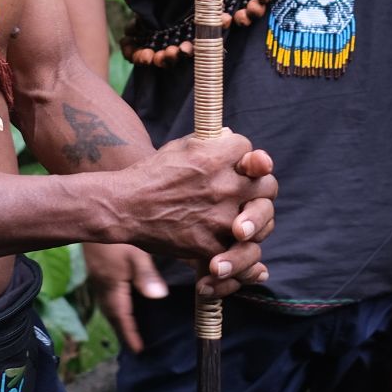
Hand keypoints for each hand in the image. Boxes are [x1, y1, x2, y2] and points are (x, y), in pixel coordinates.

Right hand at [86, 242, 168, 353]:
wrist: (88, 218)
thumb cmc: (114, 235)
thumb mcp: (134, 253)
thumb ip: (146, 275)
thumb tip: (159, 297)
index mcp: (112, 286)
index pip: (121, 316)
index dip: (129, 333)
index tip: (138, 350)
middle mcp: (102, 285)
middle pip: (112, 314)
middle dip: (122, 329)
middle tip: (133, 344)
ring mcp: (97, 276)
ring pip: (107, 304)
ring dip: (117, 318)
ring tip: (126, 327)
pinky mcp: (96, 268)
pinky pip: (105, 295)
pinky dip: (113, 305)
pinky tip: (119, 299)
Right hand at [119, 132, 275, 286]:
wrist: (123, 208)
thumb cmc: (149, 175)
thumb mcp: (178, 147)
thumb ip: (209, 143)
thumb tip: (230, 136)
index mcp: (215, 156)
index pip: (249, 149)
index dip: (244, 156)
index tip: (238, 164)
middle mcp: (224, 185)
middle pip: (269, 186)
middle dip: (260, 188)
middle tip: (250, 195)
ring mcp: (220, 218)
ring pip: (264, 221)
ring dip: (257, 222)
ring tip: (243, 224)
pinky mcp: (211, 245)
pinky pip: (242, 251)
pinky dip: (239, 254)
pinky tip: (231, 249)